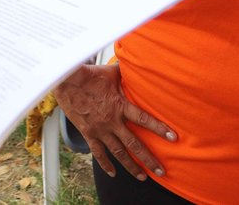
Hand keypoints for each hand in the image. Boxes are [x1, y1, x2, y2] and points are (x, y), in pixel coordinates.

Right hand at [54, 63, 174, 180]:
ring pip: (119, 153)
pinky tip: (112, 173)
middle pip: (134, 145)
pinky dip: (105, 164)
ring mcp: (100, 130)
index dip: (159, 128)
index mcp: (120, 106)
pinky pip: (98, 153)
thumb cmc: (89, 75)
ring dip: (131, 166)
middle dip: (149, 159)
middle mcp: (112, 121)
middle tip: (161, 171)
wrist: (66, 82)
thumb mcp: (111, 73)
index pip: (144, 119)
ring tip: (142, 176)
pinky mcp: (88, 133)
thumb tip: (138, 62)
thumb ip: (126, 73)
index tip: (173, 138)